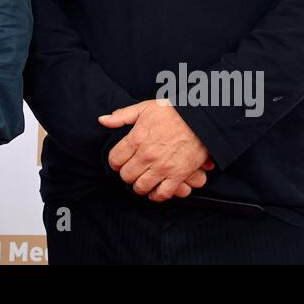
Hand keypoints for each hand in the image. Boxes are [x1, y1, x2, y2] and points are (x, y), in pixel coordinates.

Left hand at [99, 99, 213, 201]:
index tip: (119, 161)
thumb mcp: (145, 108)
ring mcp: (162, 167)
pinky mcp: (178, 175)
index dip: (114, 162)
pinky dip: (156, 195)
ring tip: (141, 180)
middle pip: (126, 175)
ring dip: (139, 186)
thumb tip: (102, 120)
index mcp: (137, 138)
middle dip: (126, 174)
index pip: (115, 159)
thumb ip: (122, 116)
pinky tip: (155, 190)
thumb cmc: (173, 112)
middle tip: (131, 170)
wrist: (201, 119)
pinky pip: (163, 193)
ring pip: (141, 187)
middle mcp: (147, 155)